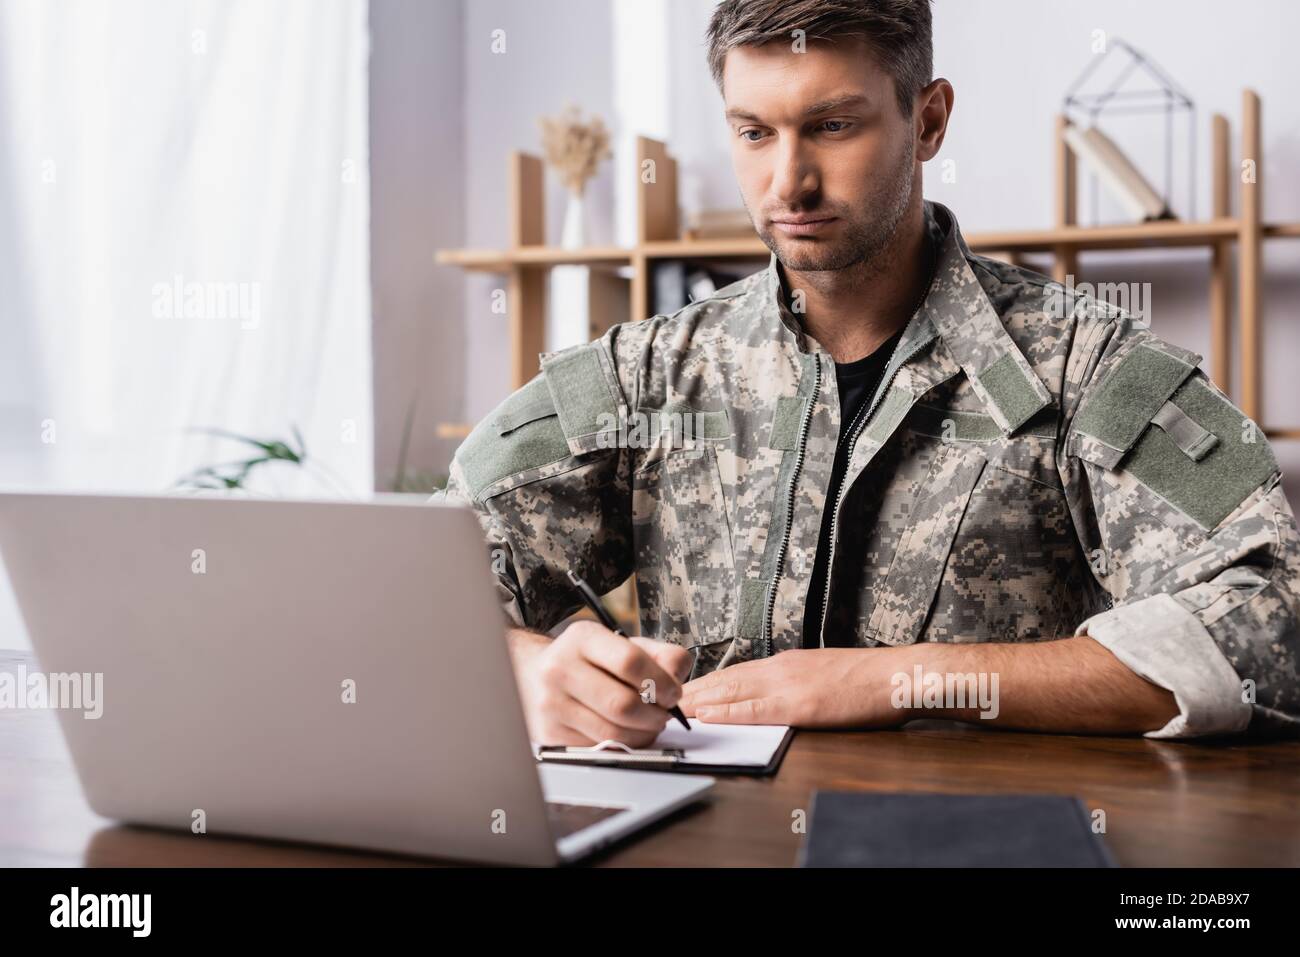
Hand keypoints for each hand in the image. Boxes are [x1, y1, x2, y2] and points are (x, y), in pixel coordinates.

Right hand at [509, 622, 691, 746]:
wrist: (532, 674)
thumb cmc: (586, 660)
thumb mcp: (621, 644)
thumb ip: (659, 654)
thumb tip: (677, 677)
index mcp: (582, 638)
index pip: (630, 661)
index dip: (661, 682)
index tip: (674, 693)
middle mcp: (560, 668)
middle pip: (623, 704)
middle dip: (655, 715)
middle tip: (664, 714)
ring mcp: (551, 703)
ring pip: (613, 732)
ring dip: (642, 734)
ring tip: (648, 724)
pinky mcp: (549, 733)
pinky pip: (598, 747)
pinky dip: (621, 745)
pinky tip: (625, 731)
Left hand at [678, 648, 907, 728]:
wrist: (895, 675)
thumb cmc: (866, 680)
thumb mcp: (822, 673)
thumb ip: (796, 681)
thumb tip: (775, 693)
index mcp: (787, 662)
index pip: (738, 671)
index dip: (709, 681)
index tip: (686, 689)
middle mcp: (781, 668)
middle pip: (727, 678)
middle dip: (695, 690)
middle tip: (664, 698)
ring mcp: (788, 685)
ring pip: (733, 690)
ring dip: (702, 699)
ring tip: (675, 707)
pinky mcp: (799, 704)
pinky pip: (755, 708)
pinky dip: (727, 712)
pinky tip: (709, 716)